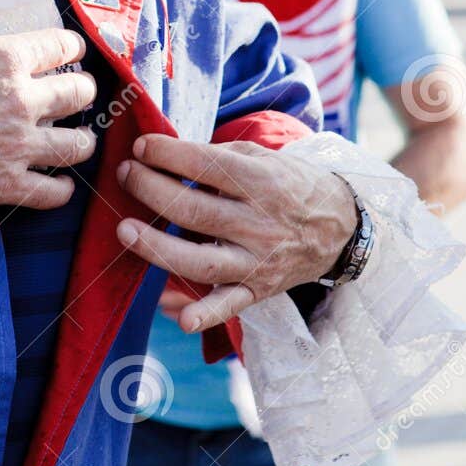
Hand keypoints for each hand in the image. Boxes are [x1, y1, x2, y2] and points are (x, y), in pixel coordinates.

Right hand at [0, 0, 96, 211]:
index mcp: (6, 58)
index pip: (63, 46)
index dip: (71, 48)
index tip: (70, 53)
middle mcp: (22, 100)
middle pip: (80, 93)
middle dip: (81, 92)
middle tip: (73, 95)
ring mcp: (16, 145)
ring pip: (77, 145)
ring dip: (79, 140)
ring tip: (72, 139)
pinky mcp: (4, 184)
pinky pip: (53, 193)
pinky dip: (58, 190)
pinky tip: (53, 183)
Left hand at [115, 135, 356, 331]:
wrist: (340, 226)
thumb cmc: (289, 184)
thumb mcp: (262, 157)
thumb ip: (217, 157)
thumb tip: (162, 154)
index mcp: (261, 182)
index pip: (206, 166)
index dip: (168, 154)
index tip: (141, 147)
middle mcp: (259, 223)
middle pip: (195, 210)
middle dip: (151, 190)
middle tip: (126, 175)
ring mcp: (257, 260)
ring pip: (201, 260)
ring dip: (159, 248)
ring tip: (125, 231)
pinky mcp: (257, 290)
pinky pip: (228, 305)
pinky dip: (205, 315)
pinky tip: (180, 318)